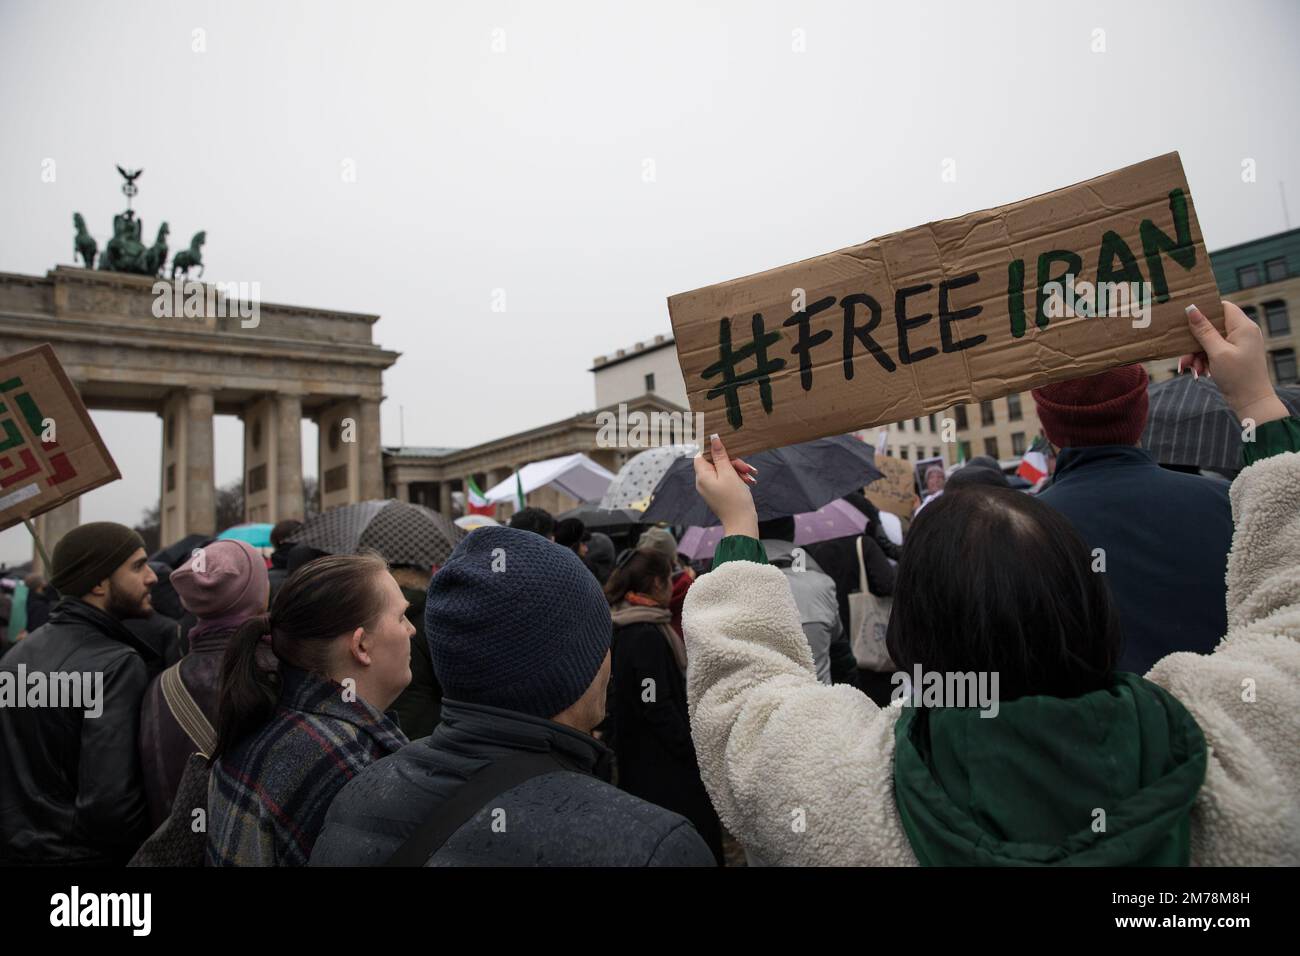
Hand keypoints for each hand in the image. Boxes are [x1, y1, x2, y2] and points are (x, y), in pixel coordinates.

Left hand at [693, 434, 759, 538]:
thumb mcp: (729, 473)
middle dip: (732, 462)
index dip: (712, 449)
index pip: (701, 455)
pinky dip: (737, 478)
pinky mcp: (720, 493)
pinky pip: (727, 479)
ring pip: (724, 470)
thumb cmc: (735, 499)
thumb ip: (720, 455)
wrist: (742, 523)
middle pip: (715, 462)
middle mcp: (704, 482)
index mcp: (702, 476)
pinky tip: (750, 481)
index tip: (726, 447)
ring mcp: (712, 488)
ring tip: (751, 475)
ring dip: (738, 470)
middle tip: (746, 467)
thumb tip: (713, 438)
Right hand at [1181, 302, 1288, 425]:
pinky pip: (1214, 352)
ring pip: (1210, 341)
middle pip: (1212, 326)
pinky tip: (1198, 372)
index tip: (1186, 317)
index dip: (1205, 309)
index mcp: (1243, 326)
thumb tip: (1191, 309)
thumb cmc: (1238, 376)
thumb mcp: (1217, 352)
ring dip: (1197, 353)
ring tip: (1190, 368)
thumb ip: (1204, 330)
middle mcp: (1242, 332)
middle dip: (1195, 340)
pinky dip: (1204, 360)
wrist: (1251, 401)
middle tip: (1183, 352)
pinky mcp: (1233, 356)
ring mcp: (1238, 345)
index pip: (1223, 306)